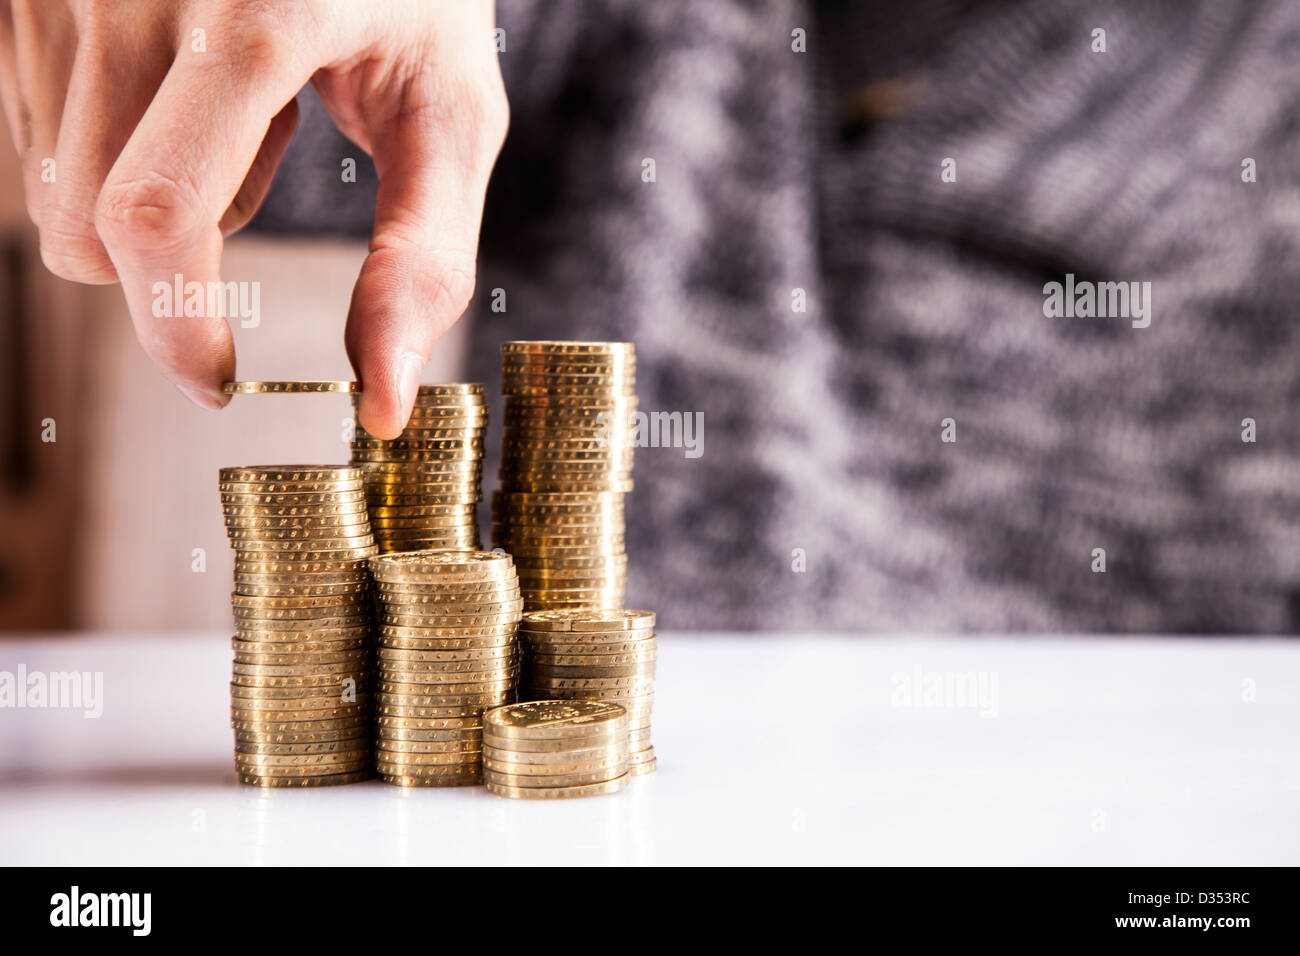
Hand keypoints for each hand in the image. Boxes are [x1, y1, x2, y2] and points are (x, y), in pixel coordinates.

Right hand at [0, 0, 506, 437]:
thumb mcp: (449, 114)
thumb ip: (423, 257)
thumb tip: (386, 402)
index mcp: (254, 19)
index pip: (157, 215)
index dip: (174, 325)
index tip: (216, 380)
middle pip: (86, 228)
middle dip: (168, 260)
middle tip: (256, 162)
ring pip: (53, 189)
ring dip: (145, 192)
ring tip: (230, 99)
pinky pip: (35, 129)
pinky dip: (112, 140)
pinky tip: (182, 72)